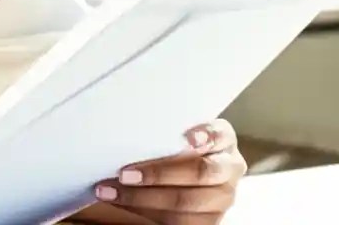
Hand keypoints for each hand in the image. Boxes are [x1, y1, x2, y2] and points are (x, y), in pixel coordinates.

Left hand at [93, 119, 247, 223]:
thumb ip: (163, 131)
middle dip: (159, 174)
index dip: (206, 136)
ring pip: (185, 203)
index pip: (219, 135)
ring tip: (109, 191)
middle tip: (124, 173)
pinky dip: (143, 212)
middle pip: (200, 172)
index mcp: (223, 140)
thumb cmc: (172, 145)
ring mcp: (222, 199)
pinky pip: (177, 222)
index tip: (187, 138)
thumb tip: (124, 123)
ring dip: (141, 198)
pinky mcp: (208, 221)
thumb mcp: (173, 132)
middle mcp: (229, 169)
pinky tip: (120, 201)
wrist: (184, 174)